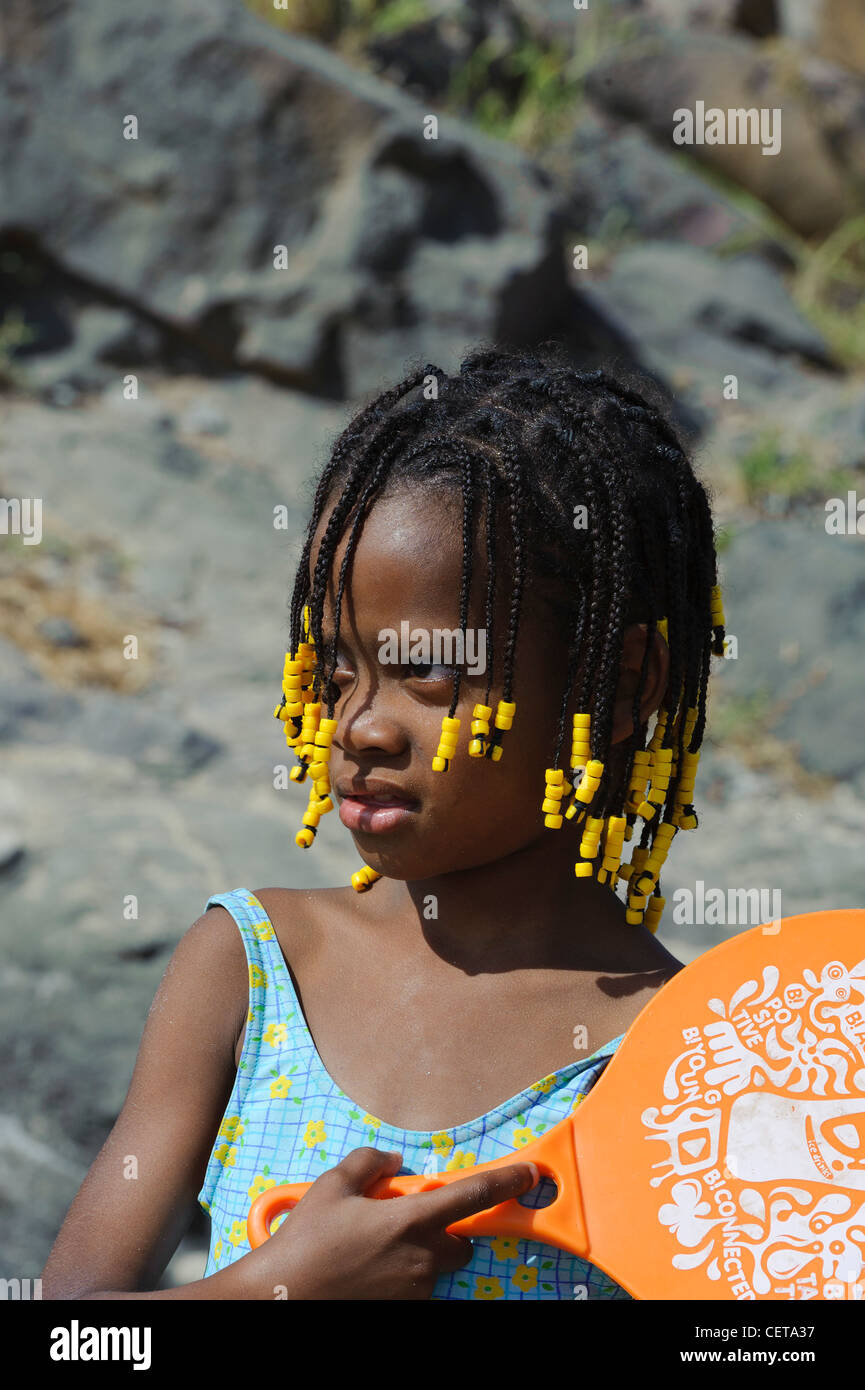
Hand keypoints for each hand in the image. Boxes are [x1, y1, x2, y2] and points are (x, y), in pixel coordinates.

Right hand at [239, 1145, 538, 1299]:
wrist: (282, 1298)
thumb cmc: (305, 1240)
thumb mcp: (332, 1187)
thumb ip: (370, 1164)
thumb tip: (395, 1162)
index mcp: (410, 1220)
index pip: (472, 1196)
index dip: (506, 1182)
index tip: (530, 1175)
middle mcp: (422, 1259)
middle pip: (460, 1244)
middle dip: (446, 1234)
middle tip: (408, 1227)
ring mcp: (414, 1291)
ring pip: (435, 1270)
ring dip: (420, 1259)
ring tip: (374, 1254)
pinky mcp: (403, 1312)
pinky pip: (415, 1291)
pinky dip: (402, 1280)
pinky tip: (368, 1274)